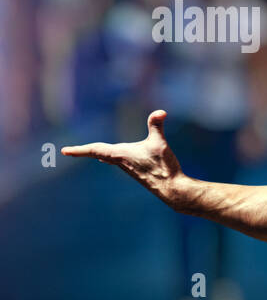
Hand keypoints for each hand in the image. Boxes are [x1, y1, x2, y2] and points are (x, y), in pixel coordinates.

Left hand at [62, 110, 183, 202]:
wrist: (169, 187)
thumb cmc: (162, 166)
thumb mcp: (159, 143)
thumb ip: (157, 126)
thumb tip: (161, 112)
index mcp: (120, 154)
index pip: (95, 150)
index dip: (79, 149)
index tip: (64, 151)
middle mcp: (119, 161)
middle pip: (97, 153)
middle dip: (82, 151)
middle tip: (66, 151)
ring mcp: (126, 167)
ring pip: (105, 157)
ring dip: (94, 153)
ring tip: (85, 151)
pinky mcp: (134, 170)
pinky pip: (114, 161)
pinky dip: (106, 157)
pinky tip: (106, 159)